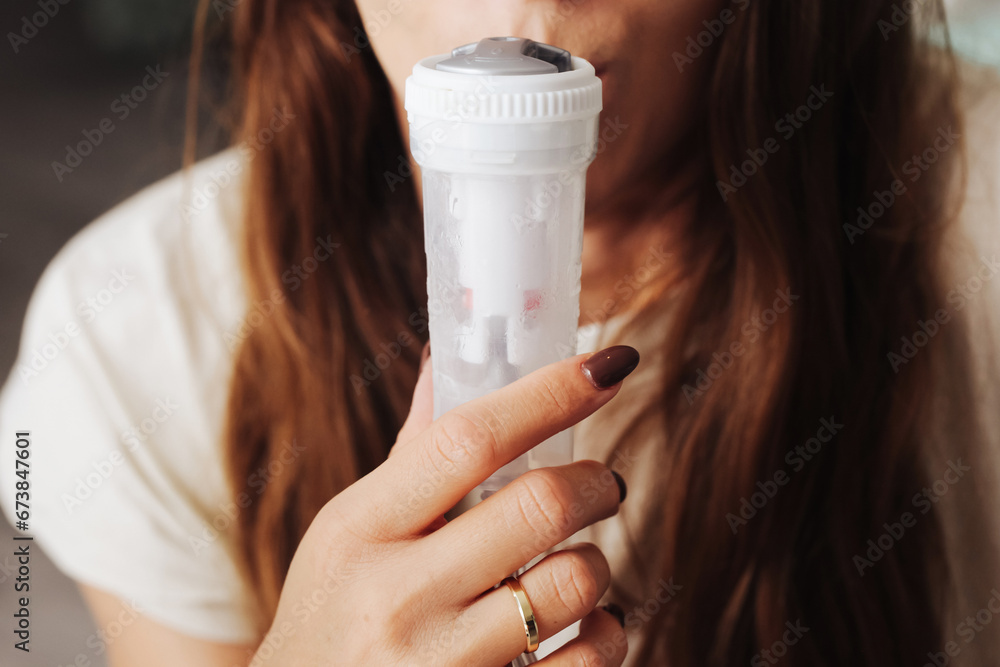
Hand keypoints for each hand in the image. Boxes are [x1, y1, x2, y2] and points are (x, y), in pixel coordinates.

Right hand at [252, 344, 638, 665]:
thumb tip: (447, 360)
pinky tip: (585, 624)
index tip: (604, 366)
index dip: (549, 393)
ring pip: (574, 581)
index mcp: (359, 529)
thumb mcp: (348, 533)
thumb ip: (411, 454)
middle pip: (540, 504)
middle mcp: (396, 597)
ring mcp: (440, 666)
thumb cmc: (332, 618)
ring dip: (597, 562)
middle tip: (602, 484)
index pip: (468, 437)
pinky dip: (606, 633)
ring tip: (578, 561)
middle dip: (596, 483)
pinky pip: (588, 661)